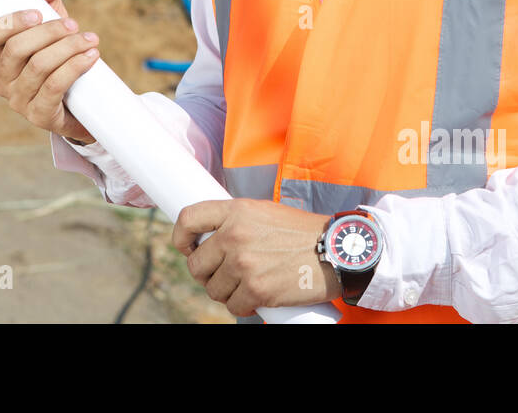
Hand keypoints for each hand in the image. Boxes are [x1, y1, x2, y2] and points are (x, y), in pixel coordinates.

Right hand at [0, 0, 97, 143]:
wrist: (81, 104)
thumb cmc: (60, 60)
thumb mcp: (53, 27)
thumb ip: (47, 0)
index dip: (8, 23)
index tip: (37, 12)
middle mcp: (2, 80)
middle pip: (16, 49)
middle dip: (49, 32)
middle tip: (74, 24)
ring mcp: (18, 101)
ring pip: (39, 67)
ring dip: (68, 48)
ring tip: (90, 39)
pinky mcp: (39, 116)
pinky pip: (54, 87)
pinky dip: (74, 67)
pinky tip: (90, 57)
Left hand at [172, 199, 339, 316]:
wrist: (336, 250)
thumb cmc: (302, 232)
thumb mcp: (264, 212)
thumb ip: (236, 222)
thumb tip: (210, 241)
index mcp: (236, 211)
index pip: (189, 219)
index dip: (181, 237)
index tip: (186, 248)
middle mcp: (235, 235)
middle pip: (196, 264)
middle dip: (207, 273)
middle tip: (224, 274)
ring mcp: (244, 264)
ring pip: (213, 289)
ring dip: (226, 291)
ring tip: (247, 284)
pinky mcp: (256, 290)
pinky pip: (233, 306)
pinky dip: (243, 306)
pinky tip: (256, 297)